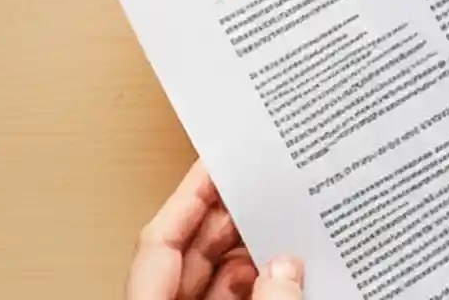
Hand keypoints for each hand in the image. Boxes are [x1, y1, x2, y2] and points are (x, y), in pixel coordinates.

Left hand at [125, 160, 304, 299]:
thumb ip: (265, 298)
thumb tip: (287, 268)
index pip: (161, 238)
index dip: (189, 195)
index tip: (215, 162)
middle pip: (190, 252)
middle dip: (230, 220)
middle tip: (261, 188)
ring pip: (214, 276)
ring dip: (250, 255)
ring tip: (285, 231)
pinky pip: (229, 298)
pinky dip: (254, 284)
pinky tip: (282, 273)